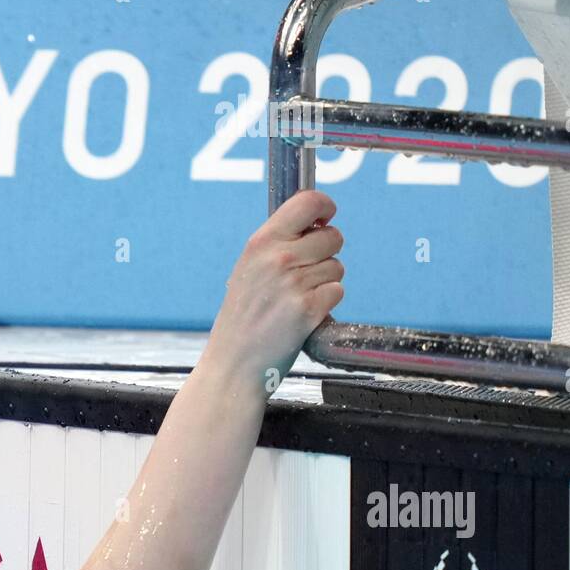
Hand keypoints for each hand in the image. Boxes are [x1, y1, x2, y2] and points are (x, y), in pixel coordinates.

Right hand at [201, 189, 344, 391]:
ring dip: (325, 283)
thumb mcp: (247, 272)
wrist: (232, 366)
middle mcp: (279, 258)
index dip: (325, 207)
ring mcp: (295, 284)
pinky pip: (337, 292)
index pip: (308, 202)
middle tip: (305, 277)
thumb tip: (316, 224)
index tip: (326, 217)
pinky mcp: (309, 309)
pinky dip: (326, 305)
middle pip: (332, 237)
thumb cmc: (240, 322)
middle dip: (327, 255)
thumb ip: (276, 246)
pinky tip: (303, 317)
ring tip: (297, 301)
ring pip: (337, 267)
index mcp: (260, 243)